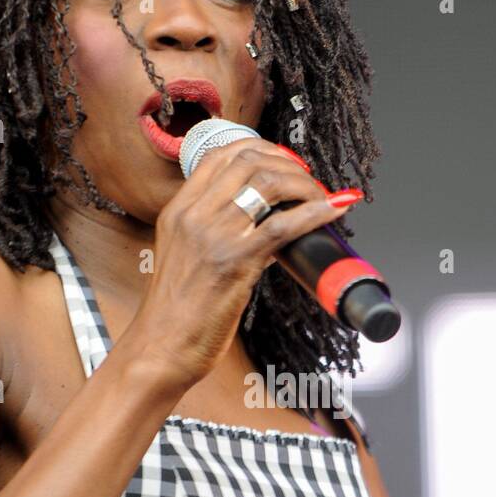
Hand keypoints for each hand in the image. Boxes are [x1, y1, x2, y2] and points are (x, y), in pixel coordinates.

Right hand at [134, 139, 360, 389]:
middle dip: (287, 163)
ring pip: (267, 184)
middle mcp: (193, 216)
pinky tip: (334, 210)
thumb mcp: (186, 259)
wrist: (161, 348)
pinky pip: (283, 225)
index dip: (260, 148)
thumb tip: (265, 226)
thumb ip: (217, 235)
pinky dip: (315, 212)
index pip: (220, 155)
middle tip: (308, 180)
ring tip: (321, 196)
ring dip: (304, 184)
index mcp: (177, 211)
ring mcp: (212, 236)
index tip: (283, 160)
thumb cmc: (176, 314)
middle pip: (248, 160)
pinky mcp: (234, 262)